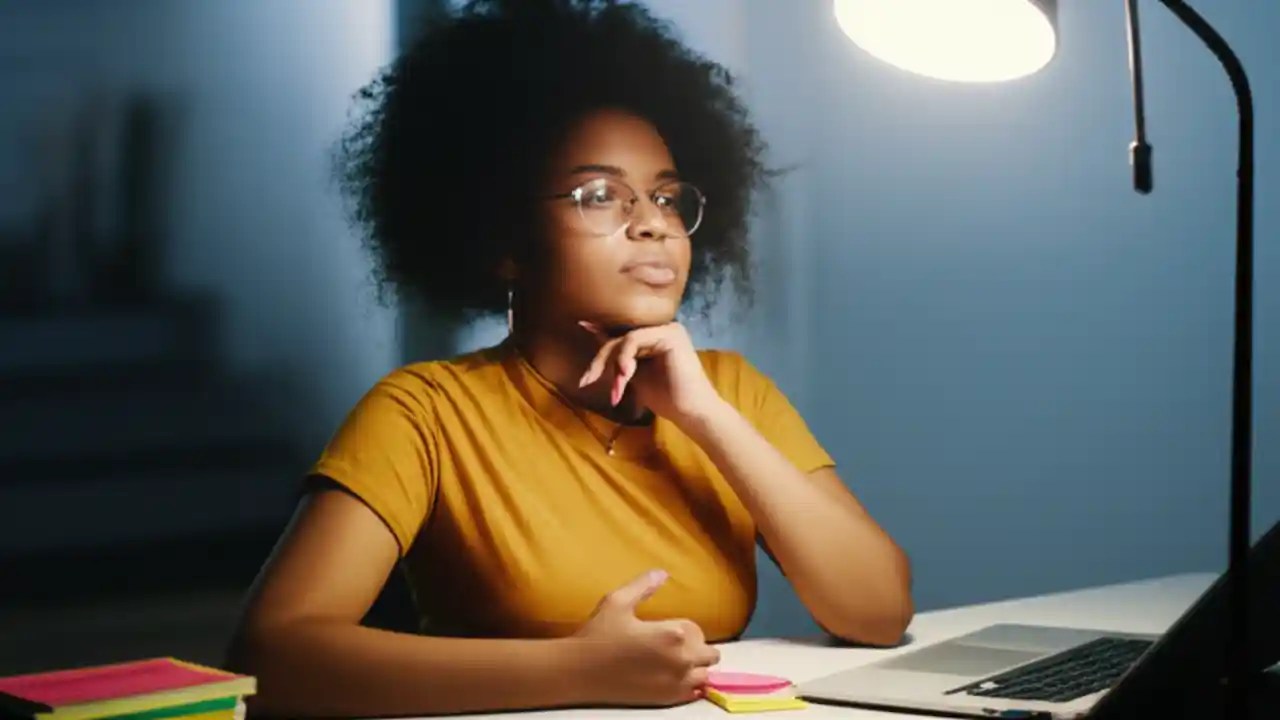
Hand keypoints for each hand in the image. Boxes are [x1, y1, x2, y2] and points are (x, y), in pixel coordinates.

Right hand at [571, 570, 719, 706]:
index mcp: (672, 634)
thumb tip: (663, 573)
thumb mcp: (618, 602)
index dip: (686, 629)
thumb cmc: (598, 634)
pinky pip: (694, 693)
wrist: (580, 672)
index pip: (697, 630)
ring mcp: (676, 682)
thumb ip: (643, 586)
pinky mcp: (667, 699)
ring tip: (675, 663)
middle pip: (708, 654)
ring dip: (696, 668)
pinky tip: (673, 678)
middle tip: (675, 646)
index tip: (670, 630)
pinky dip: (690, 685)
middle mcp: (681, 659)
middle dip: (696, 648)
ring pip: (704, 675)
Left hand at [576, 321, 721, 424]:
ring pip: (625, 339)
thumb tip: (597, 346)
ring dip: (613, 365)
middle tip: (587, 380)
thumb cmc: (666, 398)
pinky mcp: (670, 335)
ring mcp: (668, 329)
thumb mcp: (633, 375)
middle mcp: (663, 327)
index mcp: (656, 336)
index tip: (582, 325)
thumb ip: (619, 361)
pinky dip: (624, 358)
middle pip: (620, 337)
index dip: (601, 331)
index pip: (624, 334)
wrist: (690, 412)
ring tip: (616, 389)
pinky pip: (635, 340)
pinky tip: (624, 375)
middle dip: (601, 360)